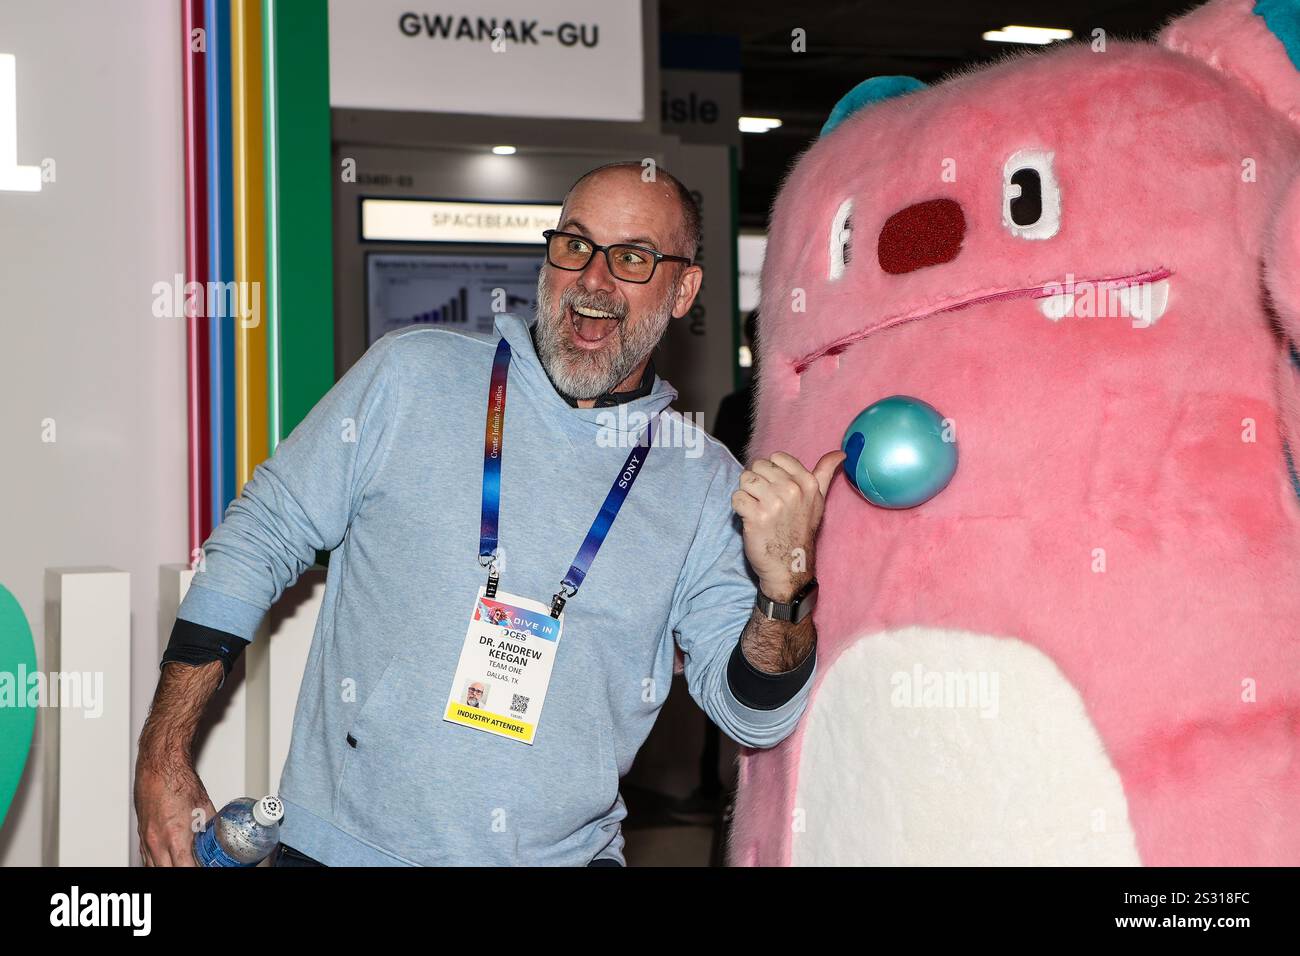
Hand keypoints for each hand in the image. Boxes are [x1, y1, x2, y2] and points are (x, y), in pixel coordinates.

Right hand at [134, 759, 214, 866]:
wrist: (160, 768)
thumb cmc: (178, 782)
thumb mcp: (204, 808)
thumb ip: (211, 827)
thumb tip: (220, 836)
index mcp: (175, 837)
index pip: (185, 869)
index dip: (197, 870)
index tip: (205, 866)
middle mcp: (157, 842)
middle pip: (169, 871)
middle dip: (184, 870)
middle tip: (196, 865)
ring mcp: (147, 840)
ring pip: (155, 868)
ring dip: (169, 868)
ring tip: (184, 863)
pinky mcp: (142, 835)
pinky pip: (147, 859)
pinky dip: (158, 863)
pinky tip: (167, 861)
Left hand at [731, 450, 844, 600]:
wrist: (789, 566)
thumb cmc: (801, 531)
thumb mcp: (818, 500)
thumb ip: (826, 473)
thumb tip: (841, 453)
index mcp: (807, 482)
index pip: (776, 458)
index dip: (771, 473)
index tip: (776, 490)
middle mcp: (792, 490)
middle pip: (757, 467)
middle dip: (757, 483)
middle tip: (765, 502)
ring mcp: (774, 503)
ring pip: (745, 480)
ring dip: (747, 495)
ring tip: (757, 509)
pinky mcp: (756, 516)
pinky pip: (737, 497)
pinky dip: (739, 508)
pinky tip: (750, 519)